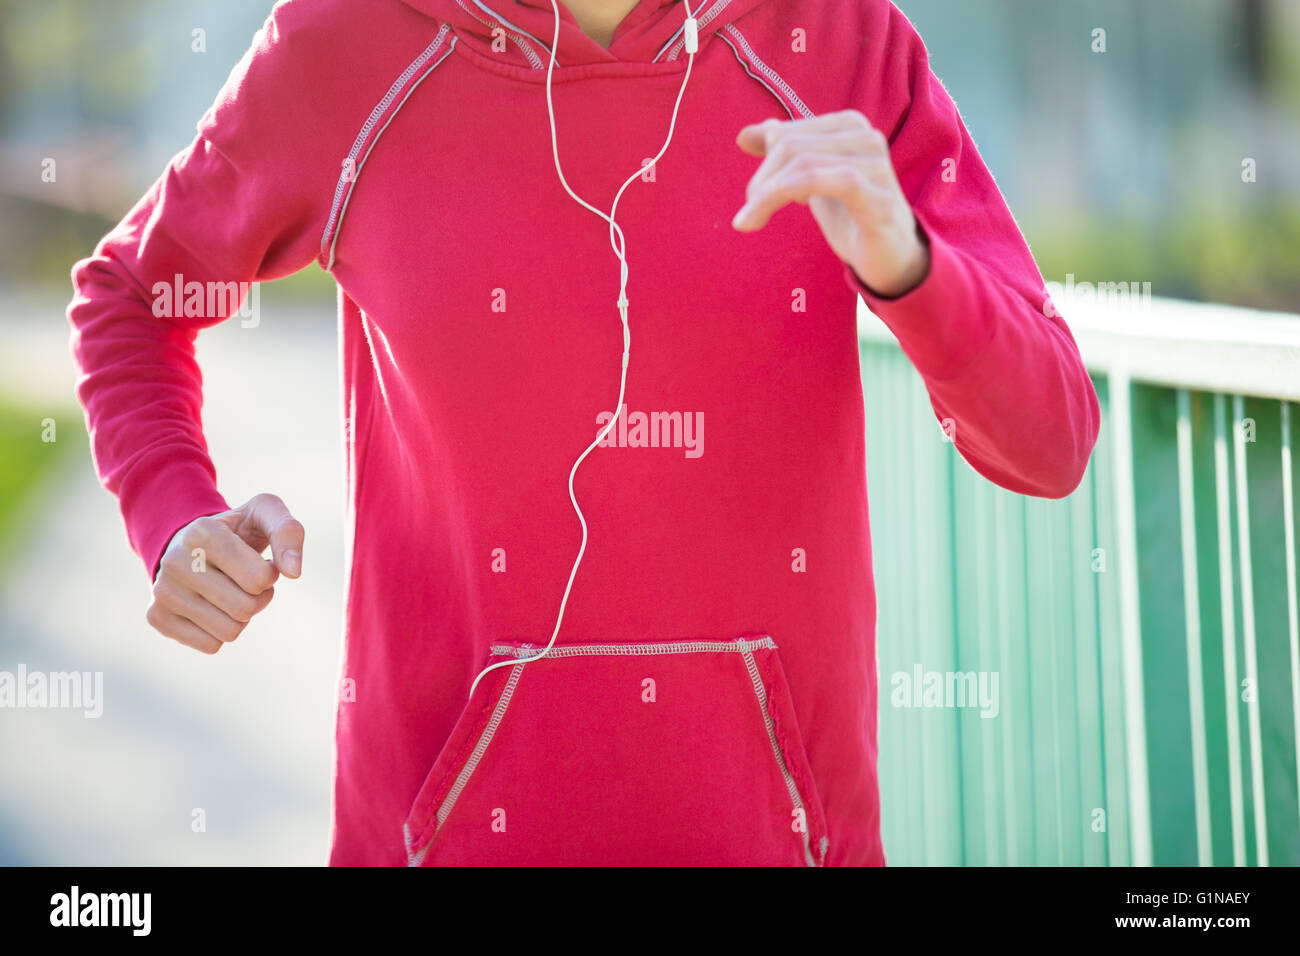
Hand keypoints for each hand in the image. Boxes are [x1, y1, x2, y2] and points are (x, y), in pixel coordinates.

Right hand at [147, 493, 303, 653]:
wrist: (193, 540)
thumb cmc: (239, 529)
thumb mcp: (265, 514)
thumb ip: (288, 533)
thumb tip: (293, 572)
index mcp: (203, 532)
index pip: (260, 579)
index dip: (269, 574)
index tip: (258, 562)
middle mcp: (174, 561)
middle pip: (246, 609)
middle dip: (259, 598)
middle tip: (247, 581)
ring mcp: (162, 591)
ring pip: (230, 631)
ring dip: (242, 616)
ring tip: (231, 591)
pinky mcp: (156, 616)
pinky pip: (211, 645)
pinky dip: (221, 631)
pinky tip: (212, 606)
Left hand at [733, 109, 929, 297]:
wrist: (892, 257)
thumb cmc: (852, 215)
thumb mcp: (813, 181)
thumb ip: (784, 154)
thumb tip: (744, 135)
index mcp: (850, 126)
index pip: (789, 132)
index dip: (762, 160)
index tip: (754, 194)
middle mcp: (866, 137)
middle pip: (791, 147)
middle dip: (761, 181)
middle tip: (748, 214)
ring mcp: (876, 165)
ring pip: (803, 165)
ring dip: (766, 195)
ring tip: (750, 221)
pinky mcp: (877, 197)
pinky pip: (824, 183)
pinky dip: (785, 197)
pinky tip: (767, 218)